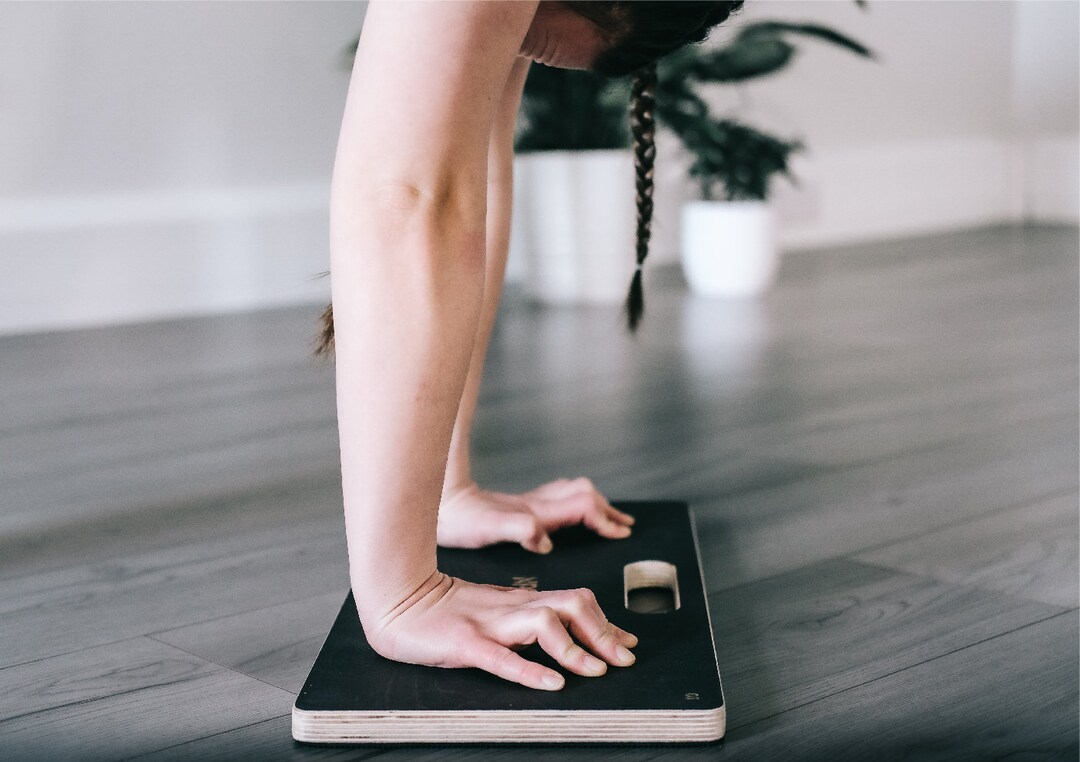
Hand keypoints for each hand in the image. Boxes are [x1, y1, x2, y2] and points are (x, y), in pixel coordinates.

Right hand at [364, 572, 637, 689]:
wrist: (397, 598)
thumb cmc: (444, 609)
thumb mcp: (493, 610)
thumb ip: (526, 618)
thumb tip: (561, 632)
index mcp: (519, 601)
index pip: (576, 602)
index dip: (607, 623)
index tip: (629, 643)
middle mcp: (511, 608)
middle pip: (572, 605)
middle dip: (604, 632)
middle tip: (625, 660)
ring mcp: (489, 625)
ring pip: (543, 625)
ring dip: (575, 649)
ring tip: (596, 671)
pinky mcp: (465, 643)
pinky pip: (502, 657)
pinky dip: (530, 670)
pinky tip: (552, 684)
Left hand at [437, 478, 634, 552]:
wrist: (442, 505)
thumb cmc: (463, 521)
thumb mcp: (489, 529)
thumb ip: (520, 529)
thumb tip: (545, 540)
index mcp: (536, 512)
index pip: (583, 507)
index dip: (605, 520)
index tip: (621, 534)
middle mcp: (537, 504)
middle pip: (584, 494)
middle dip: (608, 509)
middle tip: (624, 527)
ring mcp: (529, 503)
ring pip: (573, 493)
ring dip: (596, 504)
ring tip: (609, 519)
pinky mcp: (521, 507)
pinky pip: (559, 500)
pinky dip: (577, 505)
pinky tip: (571, 517)